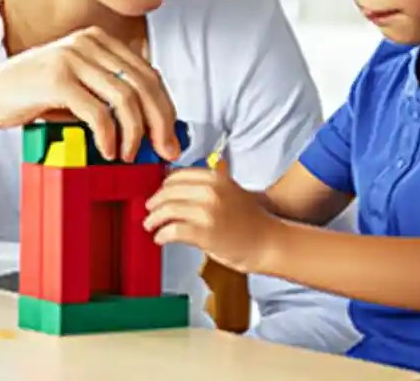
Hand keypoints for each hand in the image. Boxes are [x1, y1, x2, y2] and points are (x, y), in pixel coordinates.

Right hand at [0, 26, 179, 162]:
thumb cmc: (34, 95)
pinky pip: (98, 112)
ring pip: (126, 98)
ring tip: (129, 154)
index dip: (166, 107)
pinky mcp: (57, 80)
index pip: (148, 72)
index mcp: (97, 40)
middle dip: (160, 123)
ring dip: (135, 133)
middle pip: (143, 84)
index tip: (170, 136)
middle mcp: (88, 42)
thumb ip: (110, 92)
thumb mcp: (78, 84)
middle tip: (164, 151)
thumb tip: (154, 124)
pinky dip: (109, 136)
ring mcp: (72, 58)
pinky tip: (108, 151)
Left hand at [144, 162, 277, 272]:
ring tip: (150, 225)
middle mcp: (210, 191)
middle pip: (168, 192)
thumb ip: (207, 186)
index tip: (158, 195)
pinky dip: (162, 235)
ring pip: (166, 210)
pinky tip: (160, 238)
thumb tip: (176, 189)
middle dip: (154, 203)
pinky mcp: (204, 233)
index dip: (163, 187)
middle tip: (149, 211)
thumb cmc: (251, 221)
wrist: (269, 242)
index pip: (177, 176)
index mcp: (215, 178)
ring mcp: (207, 212)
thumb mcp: (230, 191)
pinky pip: (172, 230)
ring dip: (154, 219)